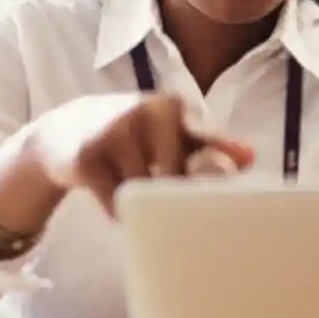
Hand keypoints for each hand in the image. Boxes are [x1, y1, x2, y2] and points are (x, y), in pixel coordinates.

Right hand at [30, 92, 254, 212]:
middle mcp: (147, 112)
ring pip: (147, 197)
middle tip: (158, 186)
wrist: (67, 131)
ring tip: (128, 181)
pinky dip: (118, 211)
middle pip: (178, 182)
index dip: (218, 176)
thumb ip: (212, 144)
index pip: (207, 149)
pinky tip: (109, 190)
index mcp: (175, 106)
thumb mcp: (175, 133)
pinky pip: (117, 206)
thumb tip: (251, 157)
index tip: (228, 193)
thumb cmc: (137, 136)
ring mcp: (114, 132)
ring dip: (142, 204)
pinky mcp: (87, 158)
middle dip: (172, 196)